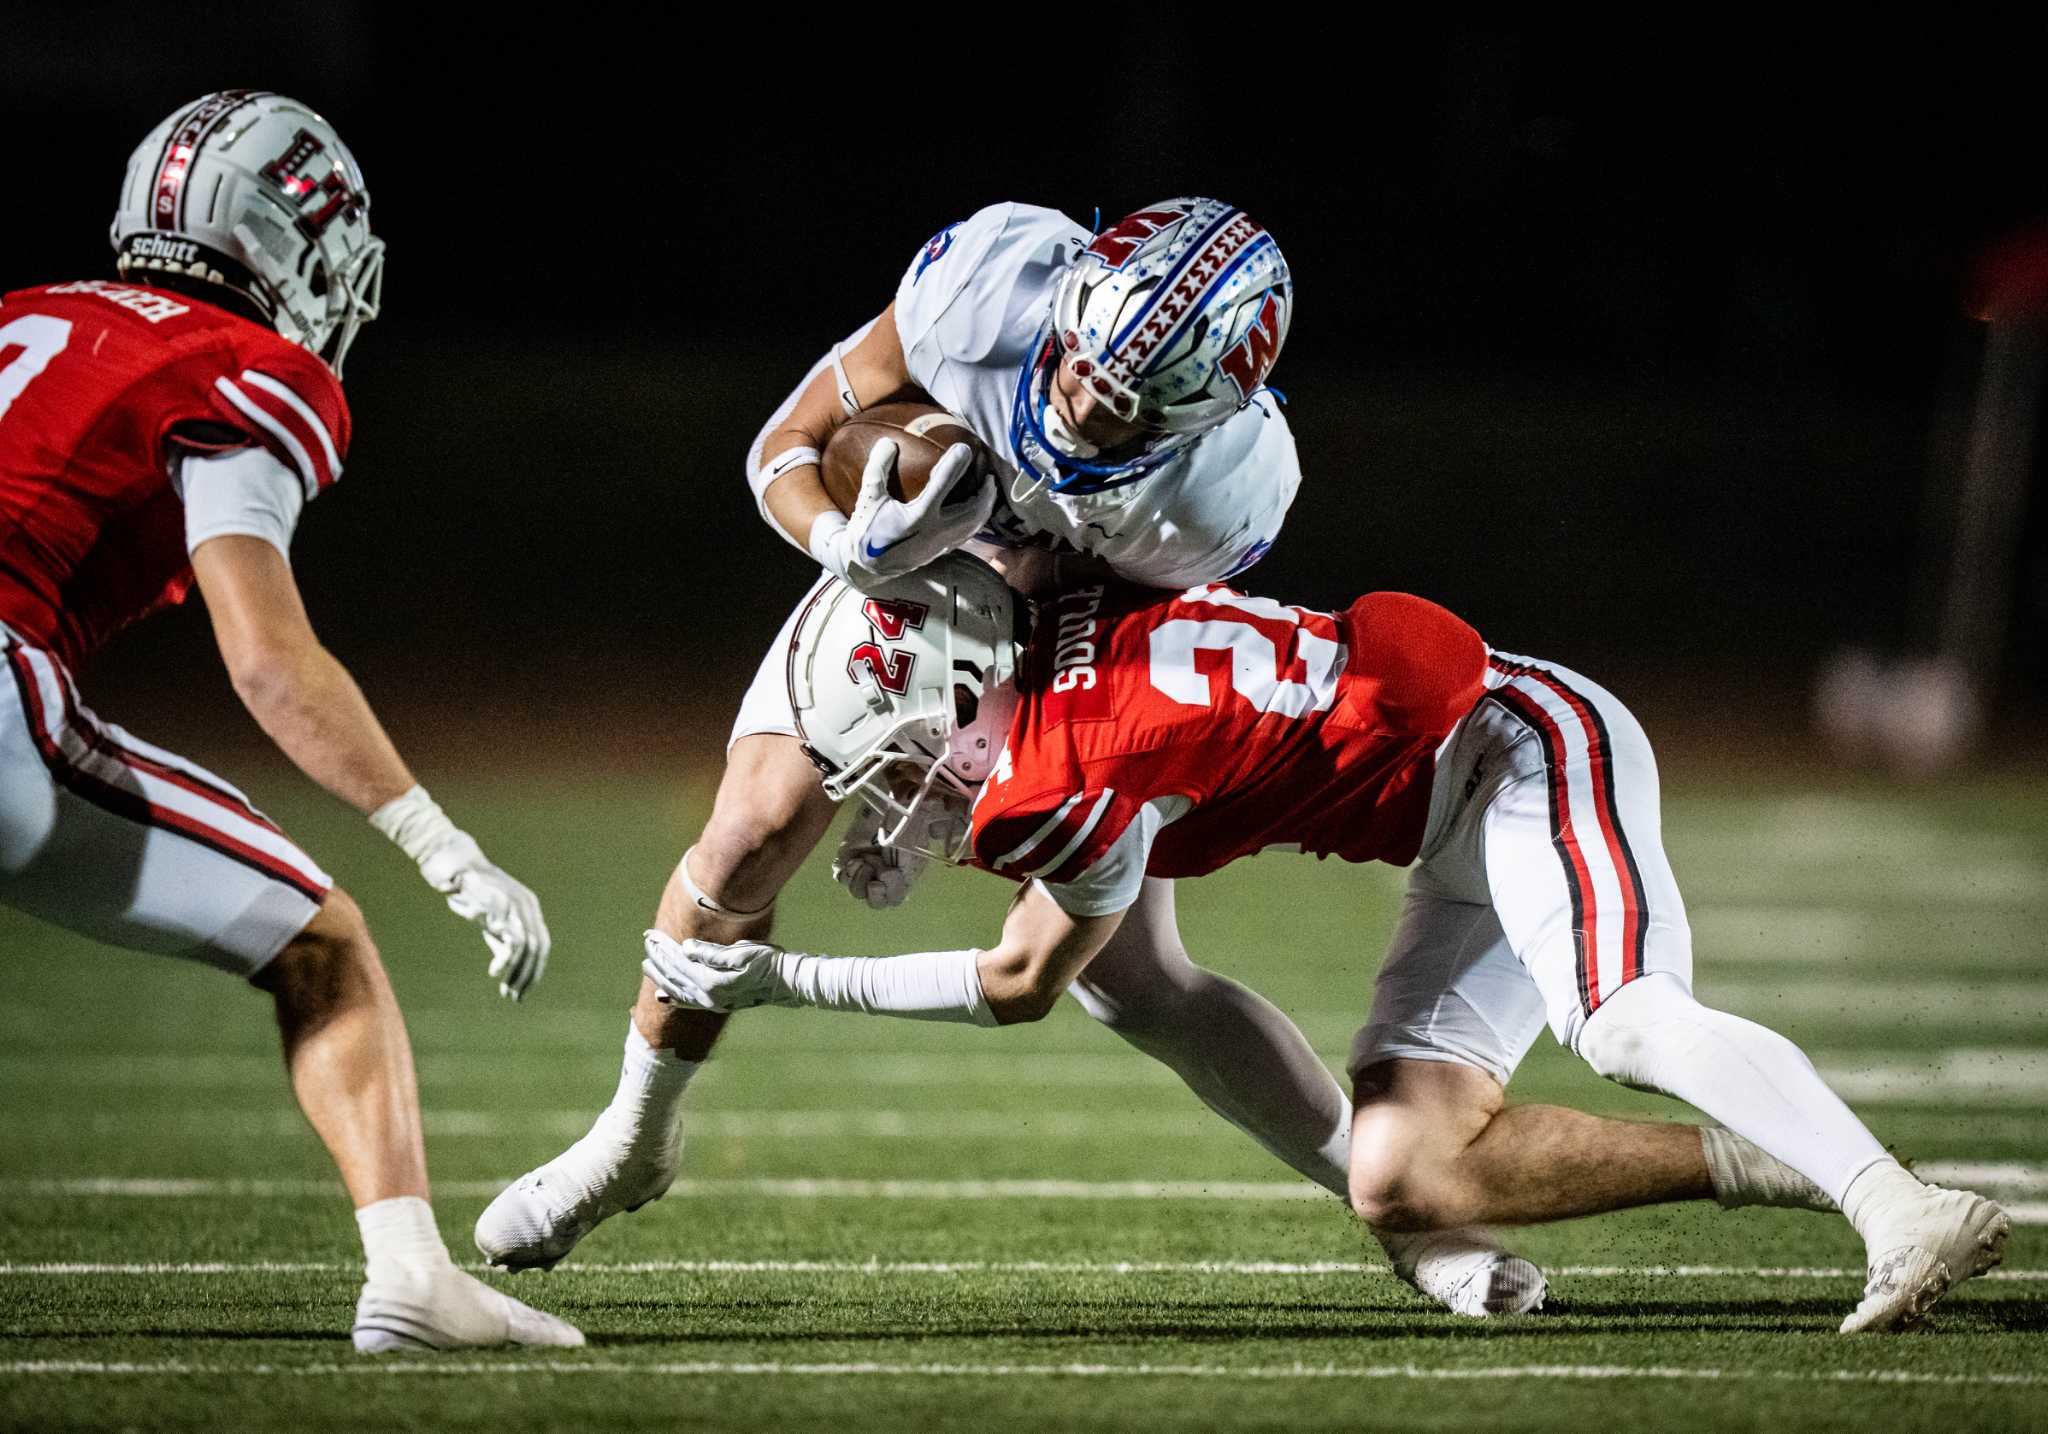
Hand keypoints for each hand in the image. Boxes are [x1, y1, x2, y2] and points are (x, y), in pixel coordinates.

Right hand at [415, 832, 551, 999]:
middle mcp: (528, 906)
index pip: (541, 945)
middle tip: (516, 997)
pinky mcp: (501, 907)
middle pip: (539, 948)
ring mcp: (516, 905)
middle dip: (529, 976)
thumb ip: (501, 938)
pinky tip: (494, 972)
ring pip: (528, 946)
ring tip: (506, 990)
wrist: (454, 866)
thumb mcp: (491, 919)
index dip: (534, 970)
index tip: (521, 991)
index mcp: (530, 909)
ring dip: (518, 972)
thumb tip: (506, 966)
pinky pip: (511, 939)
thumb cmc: (472, 893)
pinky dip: (505, 959)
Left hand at [641, 930, 787, 1011]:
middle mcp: (708, 996)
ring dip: (661, 975)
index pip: (679, 962)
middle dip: (658, 958)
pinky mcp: (717, 1004)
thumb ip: (711, 953)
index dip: (664, 947)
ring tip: (647, 964)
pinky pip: (688, 1002)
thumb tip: (686, 948)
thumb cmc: (768, 963)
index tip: (651, 934)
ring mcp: (712, 1003)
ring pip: (678, 989)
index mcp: (712, 982)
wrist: (788, 984)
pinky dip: (673, 998)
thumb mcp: (741, 953)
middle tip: (647, 941)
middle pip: (674, 975)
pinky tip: (661, 996)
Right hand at [828, 438, 994, 588]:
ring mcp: (941, 544)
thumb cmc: (867, 530)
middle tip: (989, 475)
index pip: (942, 485)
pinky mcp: (941, 551)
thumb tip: (888, 441)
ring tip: (989, 491)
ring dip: (985, 507)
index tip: (965, 448)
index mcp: (917, 517)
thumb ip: (877, 469)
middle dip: (985, 492)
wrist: (867, 566)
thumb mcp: (868, 498)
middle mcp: (934, 531)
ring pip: (974, 525)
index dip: (956, 464)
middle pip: (972, 510)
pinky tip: (977, 510)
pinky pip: (967, 535)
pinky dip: (977, 521)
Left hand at [831, 801, 927, 908]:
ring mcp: (866, 873)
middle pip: (877, 903)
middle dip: (874, 892)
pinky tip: (853, 860)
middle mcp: (885, 879)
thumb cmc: (902, 816)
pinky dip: (846, 873)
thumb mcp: (915, 828)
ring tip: (864, 859)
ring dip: (859, 877)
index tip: (888, 871)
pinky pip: (842, 878)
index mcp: (905, 875)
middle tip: (874, 871)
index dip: (892, 889)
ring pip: (857, 892)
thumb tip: (933, 814)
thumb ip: (920, 836)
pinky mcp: (849, 864)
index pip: (897, 897)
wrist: (883, 805)